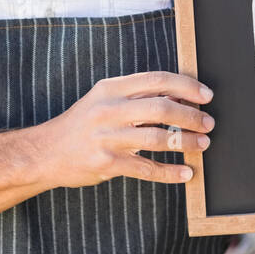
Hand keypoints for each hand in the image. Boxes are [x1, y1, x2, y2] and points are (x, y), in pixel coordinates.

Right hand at [40, 71, 214, 187]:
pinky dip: (170, 172)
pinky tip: (186, 173)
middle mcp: (109, 110)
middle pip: (161, 108)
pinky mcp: (107, 164)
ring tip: (203, 145)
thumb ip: (135, 96)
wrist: (46, 152)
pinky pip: (146, 168)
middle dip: (191, 116)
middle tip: (208, 123)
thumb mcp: (103, 100)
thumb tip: (181, 98)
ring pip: (158, 138)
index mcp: (111, 88)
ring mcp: (107, 138)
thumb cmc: (82, 124)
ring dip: (186, 142)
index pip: (156, 80)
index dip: (186, 86)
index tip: (206, 96)